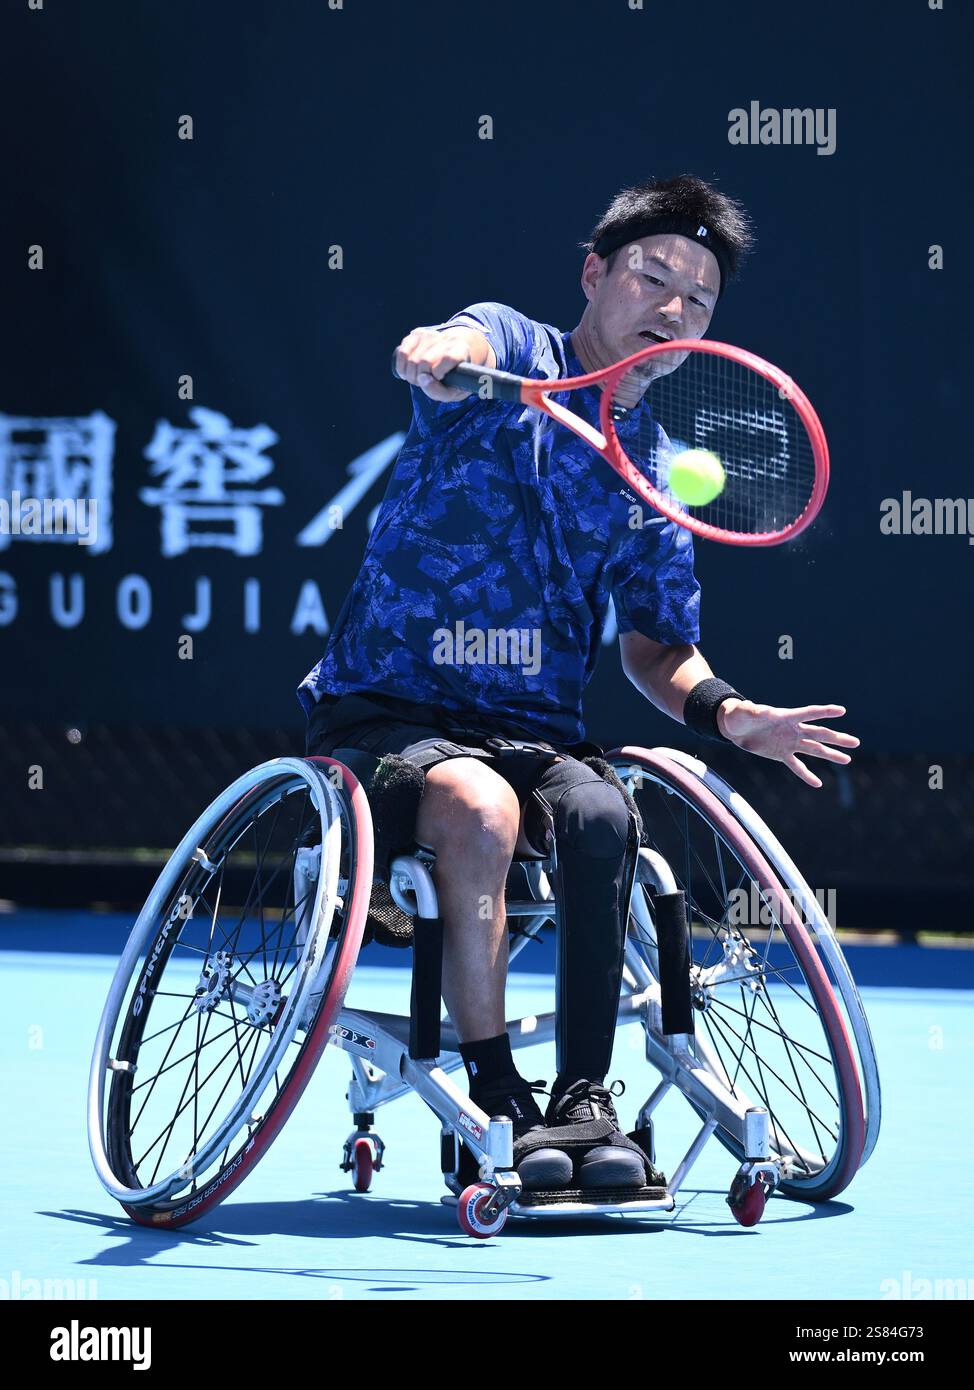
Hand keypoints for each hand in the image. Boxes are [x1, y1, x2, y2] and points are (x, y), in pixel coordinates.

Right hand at [393, 327, 478, 402]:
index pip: (448, 358)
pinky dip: (402, 368)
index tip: (439, 379)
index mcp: (461, 351)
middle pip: (425, 361)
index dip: (438, 373)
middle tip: (424, 382)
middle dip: (420, 378)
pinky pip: (401, 352)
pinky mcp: (417, 334)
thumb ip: (438, 391)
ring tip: (419, 377)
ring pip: (411, 359)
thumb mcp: (452, 393)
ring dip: (410, 375)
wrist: (451, 363)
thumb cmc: (452, 381)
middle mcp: (447, 339)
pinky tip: (409, 371)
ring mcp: (431, 334)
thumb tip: (422, 379)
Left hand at [716, 700, 859, 788]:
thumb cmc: (740, 715)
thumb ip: (756, 712)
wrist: (734, 728)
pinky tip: (818, 784)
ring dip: (830, 754)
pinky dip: (806, 775)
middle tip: (855, 742)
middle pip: (819, 734)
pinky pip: (796, 766)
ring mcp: (789, 742)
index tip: (842, 710)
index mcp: (787, 716)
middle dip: (837, 738)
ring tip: (847, 759)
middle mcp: (792, 730)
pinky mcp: (781, 754)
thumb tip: (765, 712)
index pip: (809, 713)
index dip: (825, 711)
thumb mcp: (746, 712)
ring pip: (814, 749)